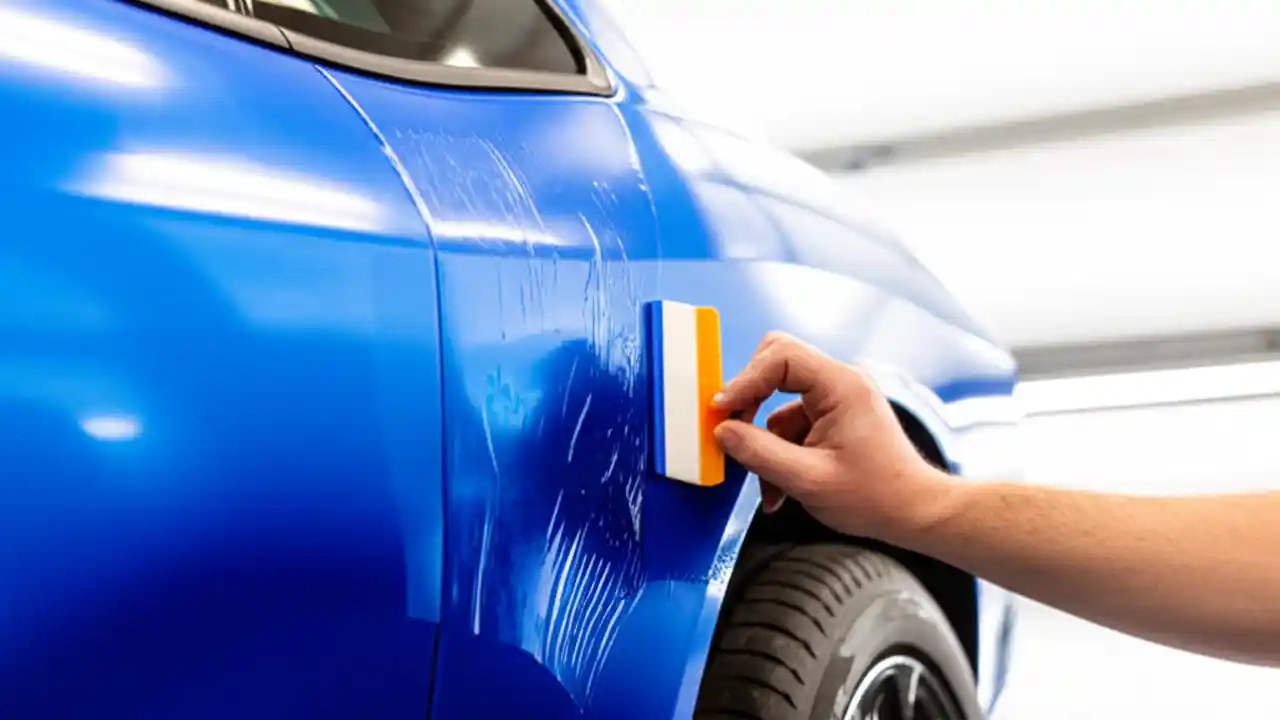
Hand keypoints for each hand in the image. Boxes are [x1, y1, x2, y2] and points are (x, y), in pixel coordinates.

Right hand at [712, 332, 951, 540]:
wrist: (912, 513)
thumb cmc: (876, 497)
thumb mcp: (808, 480)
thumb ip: (760, 453)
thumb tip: (722, 432)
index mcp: (841, 385)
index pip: (781, 356)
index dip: (745, 379)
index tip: (721, 409)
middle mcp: (839, 382)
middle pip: (776, 364)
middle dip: (749, 400)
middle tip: (732, 430)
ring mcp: (835, 399)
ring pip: (776, 402)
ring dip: (763, 441)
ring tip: (770, 485)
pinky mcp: (830, 417)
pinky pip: (788, 424)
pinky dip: (778, 453)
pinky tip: (782, 488)